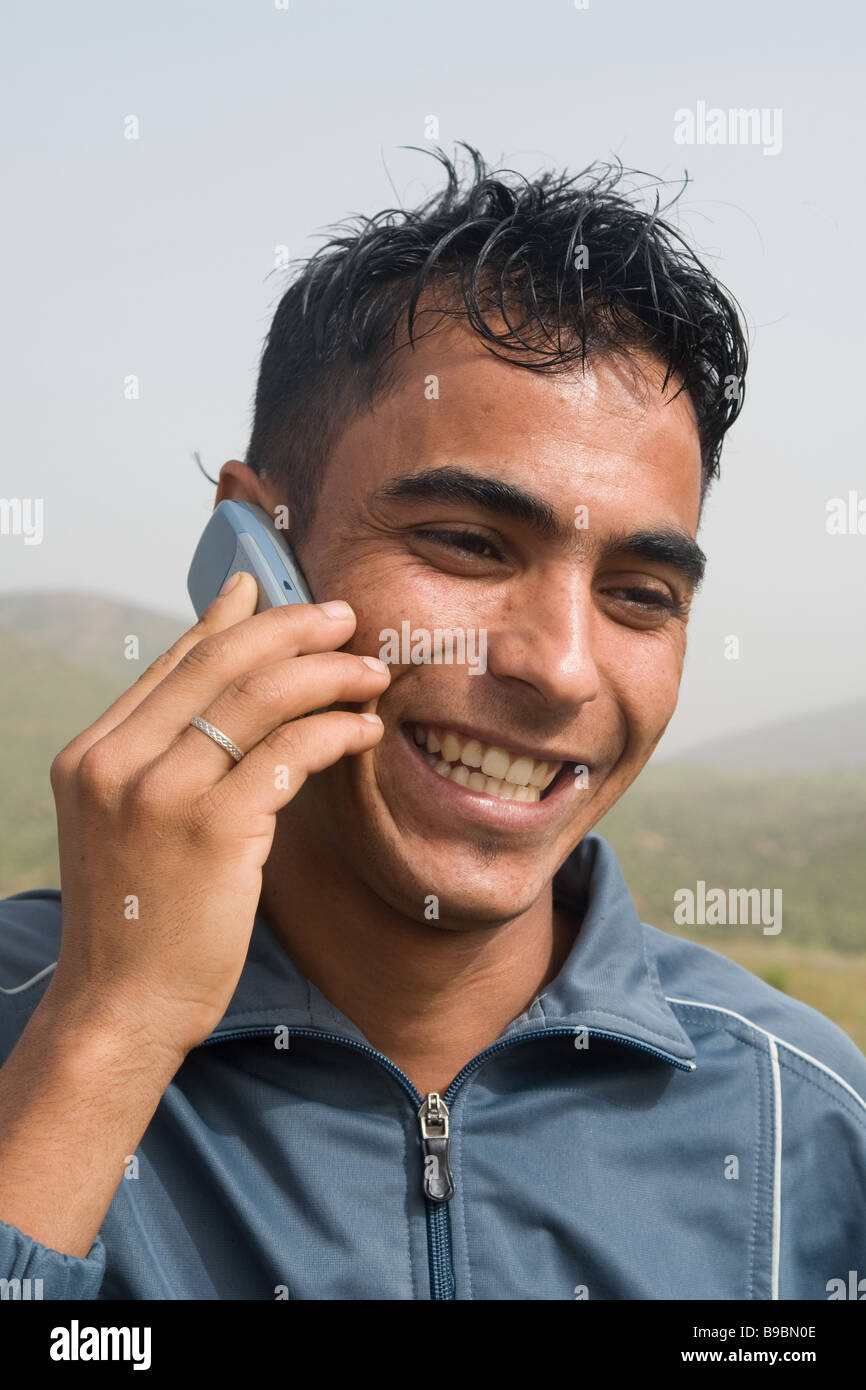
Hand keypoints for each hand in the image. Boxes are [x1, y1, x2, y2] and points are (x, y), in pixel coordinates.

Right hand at [44, 573, 388, 1060]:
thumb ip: (161, 759)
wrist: (119, 1009)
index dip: (233, 620)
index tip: (275, 590)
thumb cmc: (139, 919)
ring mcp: (160, 796)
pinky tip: (362, 732)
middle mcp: (117, 763)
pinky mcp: (212, 831)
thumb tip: (224, 694)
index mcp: (92, 754)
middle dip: (292, 629)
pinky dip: (334, 732)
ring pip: (259, 699)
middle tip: (345, 618)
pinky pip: (289, 755)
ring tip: (369, 672)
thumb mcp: (128, 825)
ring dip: (326, 675)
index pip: (174, 662)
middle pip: (220, 663)